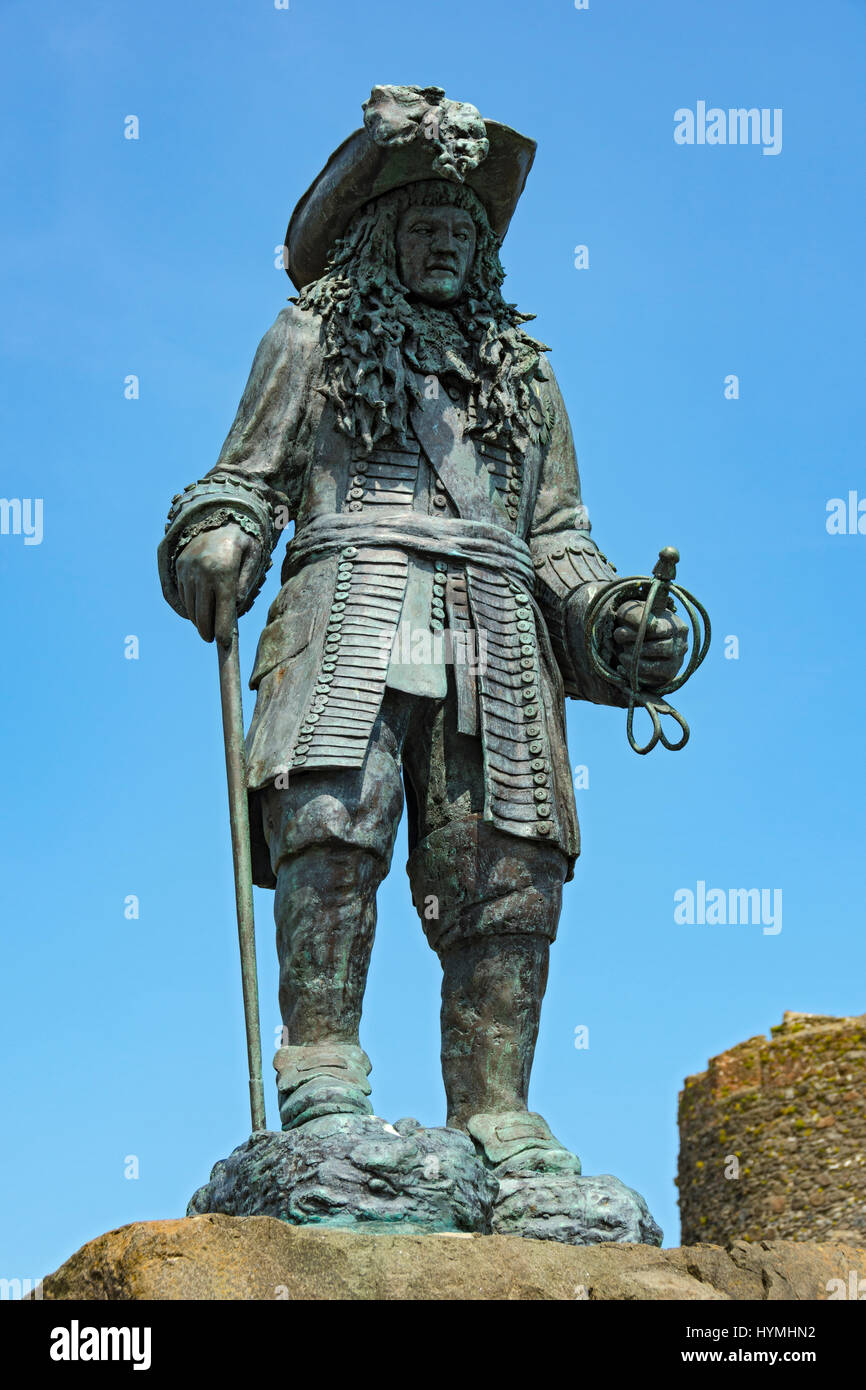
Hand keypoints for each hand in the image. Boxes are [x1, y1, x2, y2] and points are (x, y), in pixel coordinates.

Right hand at [175, 523, 261, 643]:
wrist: (217, 513)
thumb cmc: (242, 538)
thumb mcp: (254, 554)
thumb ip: (247, 580)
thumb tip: (237, 605)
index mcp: (223, 569)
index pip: (222, 609)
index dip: (222, 629)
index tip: (223, 643)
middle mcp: (202, 570)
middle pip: (202, 613)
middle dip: (207, 630)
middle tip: (213, 639)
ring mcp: (187, 569)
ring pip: (190, 606)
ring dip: (197, 620)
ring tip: (206, 627)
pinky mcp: (178, 566)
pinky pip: (181, 595)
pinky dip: (188, 607)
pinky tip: (197, 613)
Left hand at [611, 599, 688, 688]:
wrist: (641, 637)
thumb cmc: (637, 620)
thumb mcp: (633, 610)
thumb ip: (636, 614)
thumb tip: (649, 625)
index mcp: (678, 627)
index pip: (660, 630)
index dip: (637, 631)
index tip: (621, 632)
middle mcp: (681, 646)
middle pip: (658, 648)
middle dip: (633, 645)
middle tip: (619, 641)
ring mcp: (675, 664)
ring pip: (651, 666)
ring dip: (631, 661)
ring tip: (621, 654)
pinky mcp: (665, 679)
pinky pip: (647, 680)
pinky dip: (631, 673)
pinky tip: (622, 666)